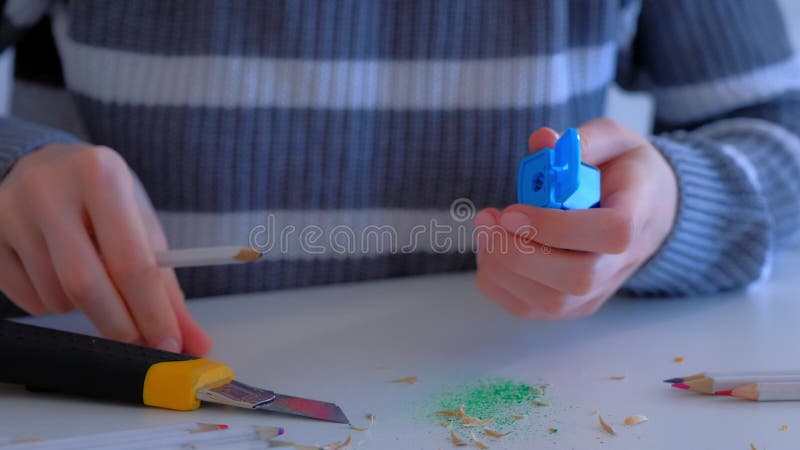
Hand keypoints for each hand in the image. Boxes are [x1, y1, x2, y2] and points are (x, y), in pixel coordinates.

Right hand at [0, 143, 210, 354]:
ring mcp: (11, 212)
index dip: (151, 311)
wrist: (45, 166)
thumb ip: (168, 287)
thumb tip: (194, 342)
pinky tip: (59, 274)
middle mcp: (50, 188)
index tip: (169, 343)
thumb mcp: (142, 226)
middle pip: (86, 283)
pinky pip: (27, 299)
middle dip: (119, 325)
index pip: (131, 260)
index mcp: (101, 174)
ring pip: (55, 296)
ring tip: (94, 280)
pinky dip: (53, 303)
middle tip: (141, 343)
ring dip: (84, 309)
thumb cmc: (104, 199)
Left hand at [475, 118, 677, 318]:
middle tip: (492, 217)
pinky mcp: (572, 304)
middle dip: (520, 252)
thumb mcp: (615, 141)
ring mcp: (597, 291)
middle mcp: (621, 263)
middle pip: (576, 278)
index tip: (516, 209)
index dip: (560, 226)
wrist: (646, 211)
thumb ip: (583, 139)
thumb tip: (542, 142)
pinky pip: (528, 309)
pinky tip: (491, 248)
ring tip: (488, 226)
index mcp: (639, 214)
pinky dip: (497, 282)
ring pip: (549, 301)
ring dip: (503, 266)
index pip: (611, 233)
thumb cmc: (627, 174)